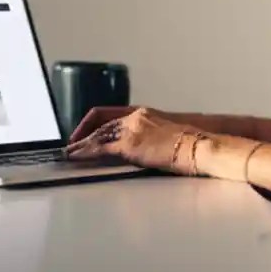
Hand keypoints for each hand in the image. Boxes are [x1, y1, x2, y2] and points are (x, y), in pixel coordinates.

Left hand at [64, 107, 201, 175]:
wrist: (201, 146)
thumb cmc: (191, 146)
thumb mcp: (166, 136)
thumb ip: (148, 138)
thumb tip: (137, 150)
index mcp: (143, 113)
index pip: (109, 114)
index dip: (92, 123)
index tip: (84, 133)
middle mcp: (135, 117)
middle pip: (101, 123)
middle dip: (83, 134)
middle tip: (71, 145)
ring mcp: (132, 129)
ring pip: (98, 135)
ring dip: (81, 145)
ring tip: (69, 154)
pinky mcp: (131, 144)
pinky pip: (101, 148)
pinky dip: (86, 153)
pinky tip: (77, 158)